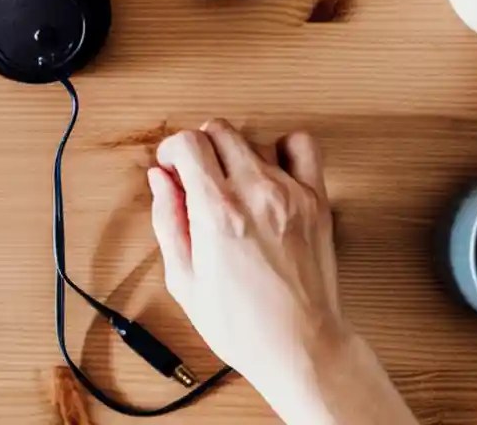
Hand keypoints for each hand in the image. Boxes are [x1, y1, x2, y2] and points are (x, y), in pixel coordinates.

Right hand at [149, 120, 415, 424]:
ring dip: (235, 155)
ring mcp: (289, 193)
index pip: (187, 143)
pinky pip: (302, 147)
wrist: (299, 345)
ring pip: (253, 140)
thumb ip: (167, 220)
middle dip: (199, 147)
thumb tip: (160, 180)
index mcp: (216, 213)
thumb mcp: (184, 280)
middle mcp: (254, 194)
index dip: (171, 151)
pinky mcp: (316, 200)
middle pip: (218, 131)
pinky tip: (272, 172)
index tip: (171, 168)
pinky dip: (284, 150)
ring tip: (232, 187)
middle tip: (197, 176)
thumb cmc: (242, 325)